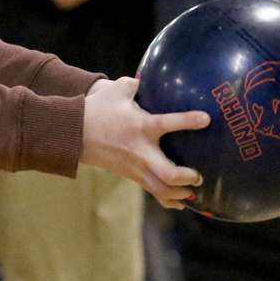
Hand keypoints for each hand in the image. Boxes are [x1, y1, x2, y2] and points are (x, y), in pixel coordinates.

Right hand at [78, 76, 207, 205]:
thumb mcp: (118, 89)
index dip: (188, 121)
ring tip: (192, 190)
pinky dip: (167, 199)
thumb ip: (139, 84)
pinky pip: (152, 191)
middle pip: (168, 173)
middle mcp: (141, 150)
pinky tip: (179, 201)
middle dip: (187, 177)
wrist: (73, 133)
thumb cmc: (97, 108)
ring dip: (179, 193)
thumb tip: (153, 79)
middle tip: (198, 175)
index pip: (168, 123)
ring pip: (161, 189)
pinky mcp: (130, 175)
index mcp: (140, 125)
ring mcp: (135, 166)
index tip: (207, 119)